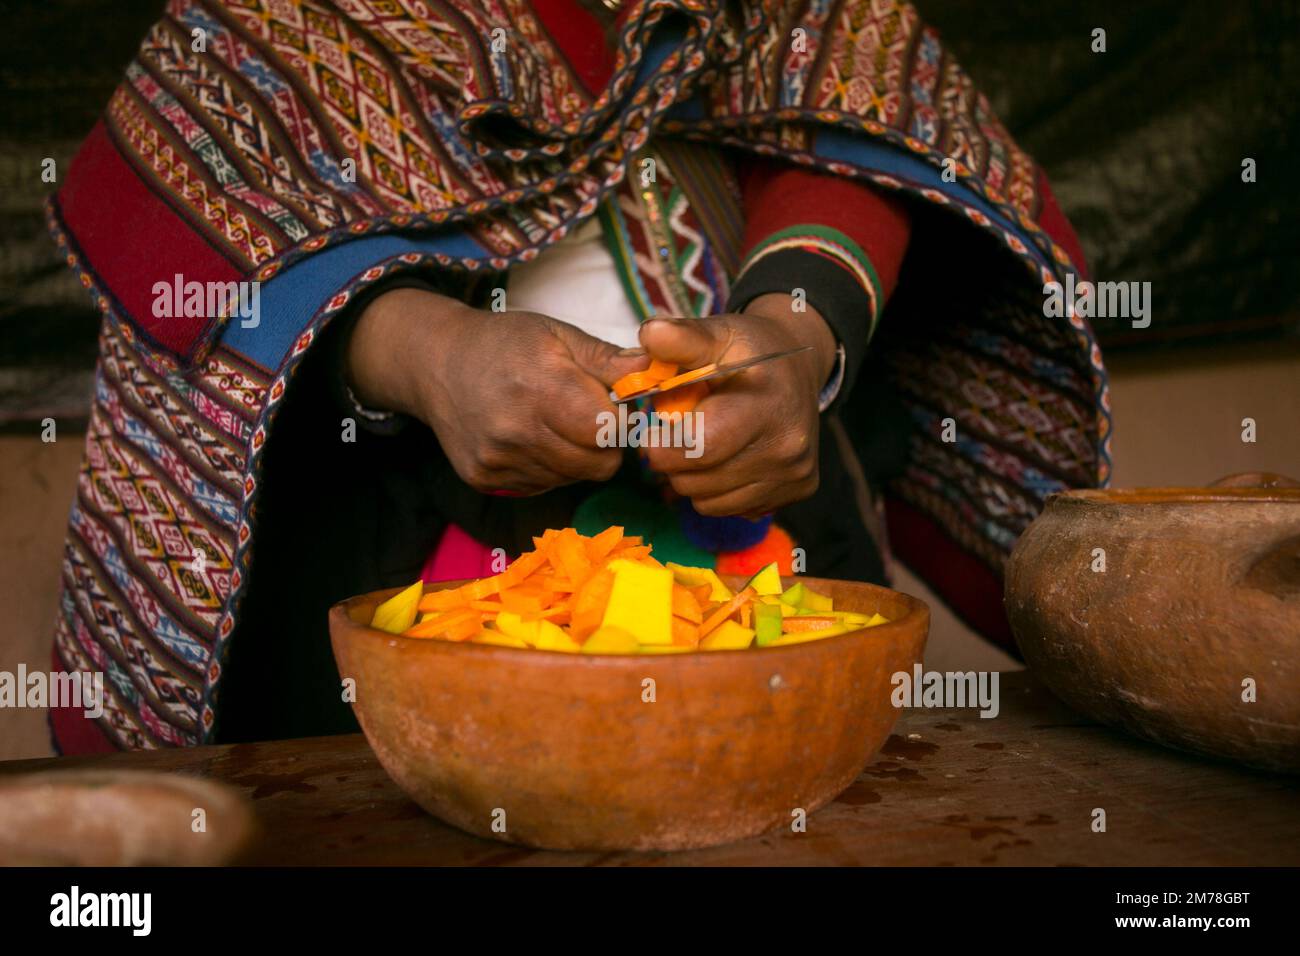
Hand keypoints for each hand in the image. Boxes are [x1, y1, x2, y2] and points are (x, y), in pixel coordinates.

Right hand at [345, 287, 645, 494]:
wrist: (437, 363)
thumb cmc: (507, 343)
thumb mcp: (559, 336)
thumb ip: (608, 360)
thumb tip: (657, 373)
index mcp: (542, 387)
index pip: (607, 432)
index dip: (620, 423)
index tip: (614, 408)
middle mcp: (517, 430)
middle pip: (595, 465)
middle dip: (603, 445)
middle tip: (589, 418)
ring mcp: (498, 460)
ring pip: (571, 479)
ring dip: (575, 457)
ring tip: (555, 424)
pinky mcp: (484, 478)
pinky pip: (541, 486)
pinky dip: (547, 467)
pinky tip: (531, 438)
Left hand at [637, 293, 837, 515]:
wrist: (798, 369)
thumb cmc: (749, 351)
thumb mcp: (716, 333)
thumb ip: (681, 337)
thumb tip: (650, 334)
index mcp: (766, 407)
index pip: (700, 448)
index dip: (663, 447)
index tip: (651, 433)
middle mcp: (787, 448)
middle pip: (697, 482)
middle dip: (673, 462)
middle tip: (677, 435)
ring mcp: (795, 475)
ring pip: (709, 503)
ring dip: (693, 479)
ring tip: (702, 444)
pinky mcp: (798, 491)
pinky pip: (733, 510)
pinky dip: (718, 491)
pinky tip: (727, 459)